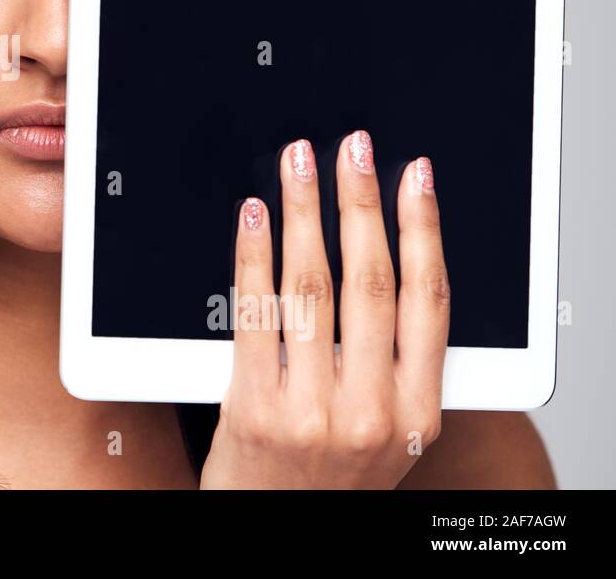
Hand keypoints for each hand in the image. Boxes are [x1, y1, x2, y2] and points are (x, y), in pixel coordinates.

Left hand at [199, 131, 449, 488]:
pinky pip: (254, 315)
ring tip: (297, 165)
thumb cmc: (326, 479)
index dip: (424, 227)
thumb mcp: (384, 433)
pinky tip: (252, 218)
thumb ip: (392, 364)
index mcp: (413, 412)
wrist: (275, 533)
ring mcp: (311, 410)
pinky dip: (253, 257)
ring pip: (311, 287)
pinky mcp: (253, 408)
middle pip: (371, 280)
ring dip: (304, 213)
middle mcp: (369, 410)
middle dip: (362, 202)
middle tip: (352, 148)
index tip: (415, 175)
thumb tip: (385, 260)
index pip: (429, 300)